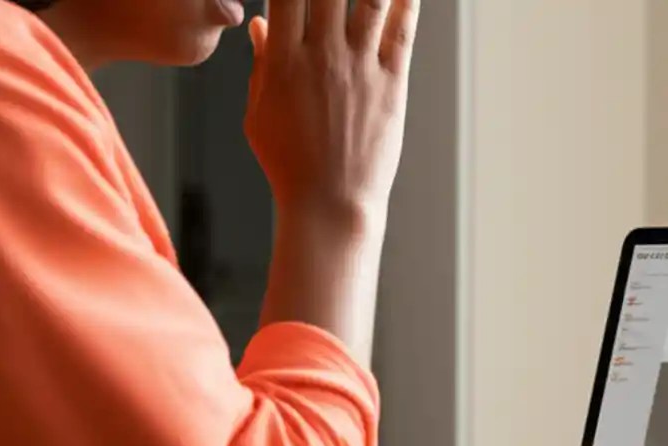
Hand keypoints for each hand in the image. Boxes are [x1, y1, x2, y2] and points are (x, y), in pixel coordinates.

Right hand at [246, 0, 419, 236]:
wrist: (329, 204)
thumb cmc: (289, 162)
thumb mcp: (260, 112)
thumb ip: (262, 63)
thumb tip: (260, 23)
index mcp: (283, 58)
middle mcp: (321, 55)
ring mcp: (358, 68)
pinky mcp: (391, 84)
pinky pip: (401, 31)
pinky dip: (407, 1)